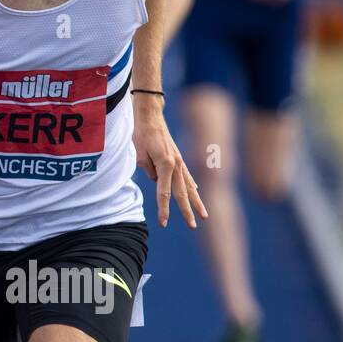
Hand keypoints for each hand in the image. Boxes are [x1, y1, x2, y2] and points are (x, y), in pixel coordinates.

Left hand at [133, 100, 206, 228]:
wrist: (150, 116)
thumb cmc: (141, 134)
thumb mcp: (139, 154)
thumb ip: (149, 171)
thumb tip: (158, 180)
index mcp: (165, 164)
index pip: (164, 193)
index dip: (163, 209)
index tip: (163, 223)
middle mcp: (176, 164)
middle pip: (182, 193)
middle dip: (187, 211)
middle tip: (193, 225)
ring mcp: (179, 161)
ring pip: (189, 186)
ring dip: (196, 201)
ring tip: (204, 214)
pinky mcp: (178, 157)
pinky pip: (187, 175)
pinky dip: (192, 185)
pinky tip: (196, 192)